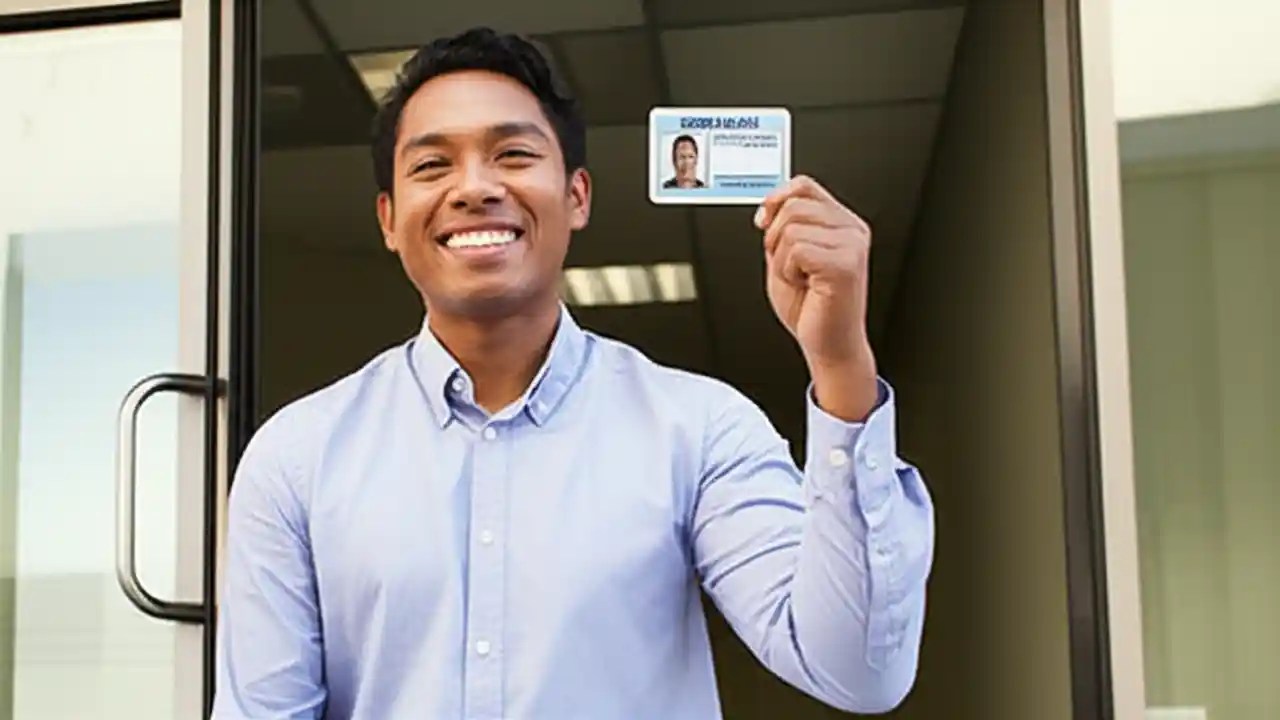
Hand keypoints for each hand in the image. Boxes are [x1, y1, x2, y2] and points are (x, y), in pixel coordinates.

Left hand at [756, 175, 877, 419]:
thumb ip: (782, 227)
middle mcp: (852, 230)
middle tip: (790, 266)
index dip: (776, 199)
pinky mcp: (845, 264)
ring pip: (791, 227)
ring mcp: (852, 245)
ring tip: (800, 278)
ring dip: (782, 259)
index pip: (803, 186)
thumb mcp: (788, 257)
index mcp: (843, 224)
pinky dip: (788, 271)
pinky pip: (796, 249)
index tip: (764, 222)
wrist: (829, 346)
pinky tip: (805, 285)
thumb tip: (768, 205)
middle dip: (776, 237)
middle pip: (793, 204)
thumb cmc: (812, 308)